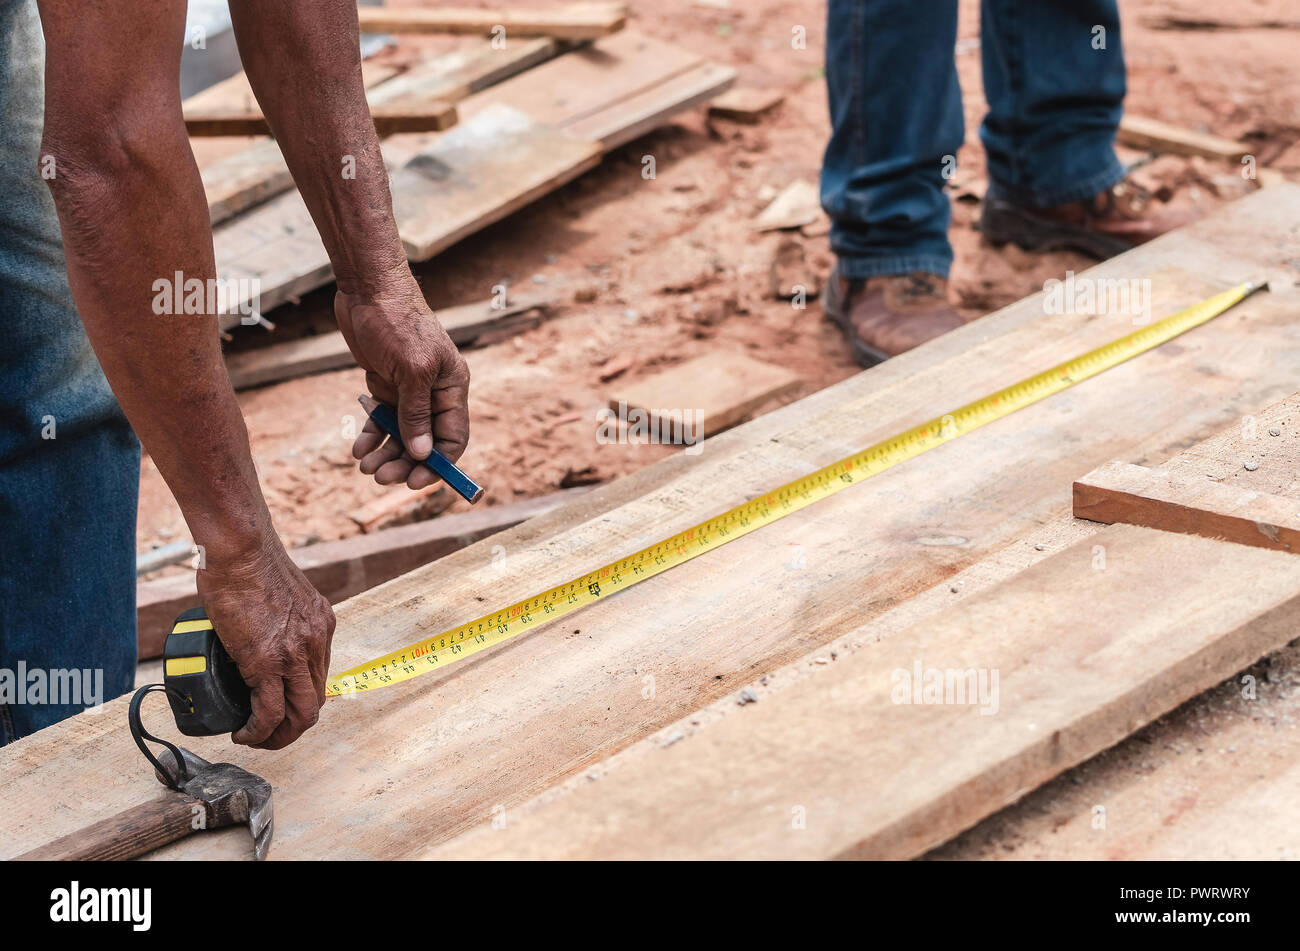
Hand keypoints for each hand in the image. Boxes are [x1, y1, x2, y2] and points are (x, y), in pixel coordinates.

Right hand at [196, 535, 334, 749]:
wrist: (241, 548)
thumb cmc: (249, 561)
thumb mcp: (280, 594)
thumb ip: (279, 616)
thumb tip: (256, 631)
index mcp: (320, 624)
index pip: (319, 676)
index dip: (299, 699)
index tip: (278, 707)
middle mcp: (316, 640)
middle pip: (316, 702)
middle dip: (293, 726)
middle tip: (267, 734)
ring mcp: (296, 652)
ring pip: (300, 714)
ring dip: (278, 736)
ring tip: (254, 739)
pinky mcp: (268, 660)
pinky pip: (270, 711)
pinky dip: (257, 731)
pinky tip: (243, 734)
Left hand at [335, 286, 470, 489]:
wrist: (368, 289)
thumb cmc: (398, 322)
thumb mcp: (411, 370)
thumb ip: (416, 413)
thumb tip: (423, 454)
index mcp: (452, 388)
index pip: (454, 438)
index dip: (438, 463)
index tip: (416, 482)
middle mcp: (434, 392)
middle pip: (425, 441)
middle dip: (405, 462)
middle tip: (382, 477)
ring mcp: (409, 390)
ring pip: (401, 434)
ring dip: (385, 454)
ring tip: (366, 467)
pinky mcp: (385, 384)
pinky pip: (380, 420)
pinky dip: (371, 436)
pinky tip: (359, 449)